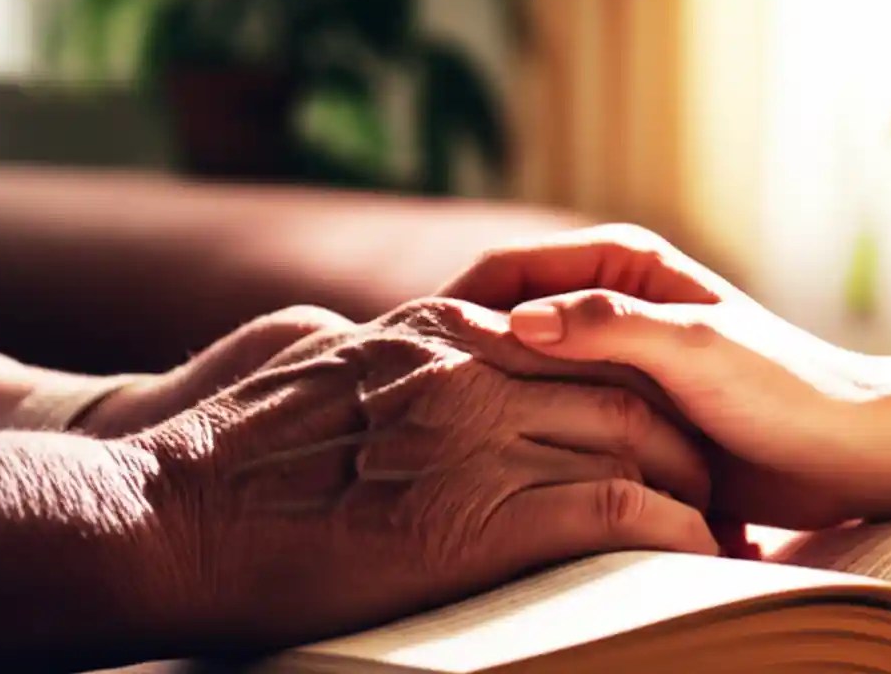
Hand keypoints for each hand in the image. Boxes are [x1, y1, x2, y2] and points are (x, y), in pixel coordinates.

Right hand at [122, 297, 714, 651]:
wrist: (170, 513)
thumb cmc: (228, 458)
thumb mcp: (320, 370)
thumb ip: (392, 362)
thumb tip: (413, 372)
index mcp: (438, 331)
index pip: (577, 341)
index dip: (635, 385)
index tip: (665, 426)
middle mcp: (474, 368)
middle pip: (624, 386)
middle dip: (684, 436)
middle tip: (715, 481)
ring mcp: (483, 436)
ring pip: (639, 442)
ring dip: (694, 490)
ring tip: (720, 530)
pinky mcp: (488, 514)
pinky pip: (620, 510)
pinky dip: (674, 533)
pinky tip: (697, 558)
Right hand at [443, 225, 890, 529]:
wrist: (844, 448)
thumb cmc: (783, 388)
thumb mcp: (694, 347)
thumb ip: (609, 327)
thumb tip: (513, 325)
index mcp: (621, 263)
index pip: (510, 268)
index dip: (458, 302)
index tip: (409, 346)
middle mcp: (611, 304)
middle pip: (510, 320)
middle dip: (464, 355)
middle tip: (409, 402)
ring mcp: (615, 361)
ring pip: (529, 374)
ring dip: (492, 400)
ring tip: (437, 441)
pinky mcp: (626, 411)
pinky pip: (559, 415)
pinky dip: (529, 432)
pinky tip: (498, 467)